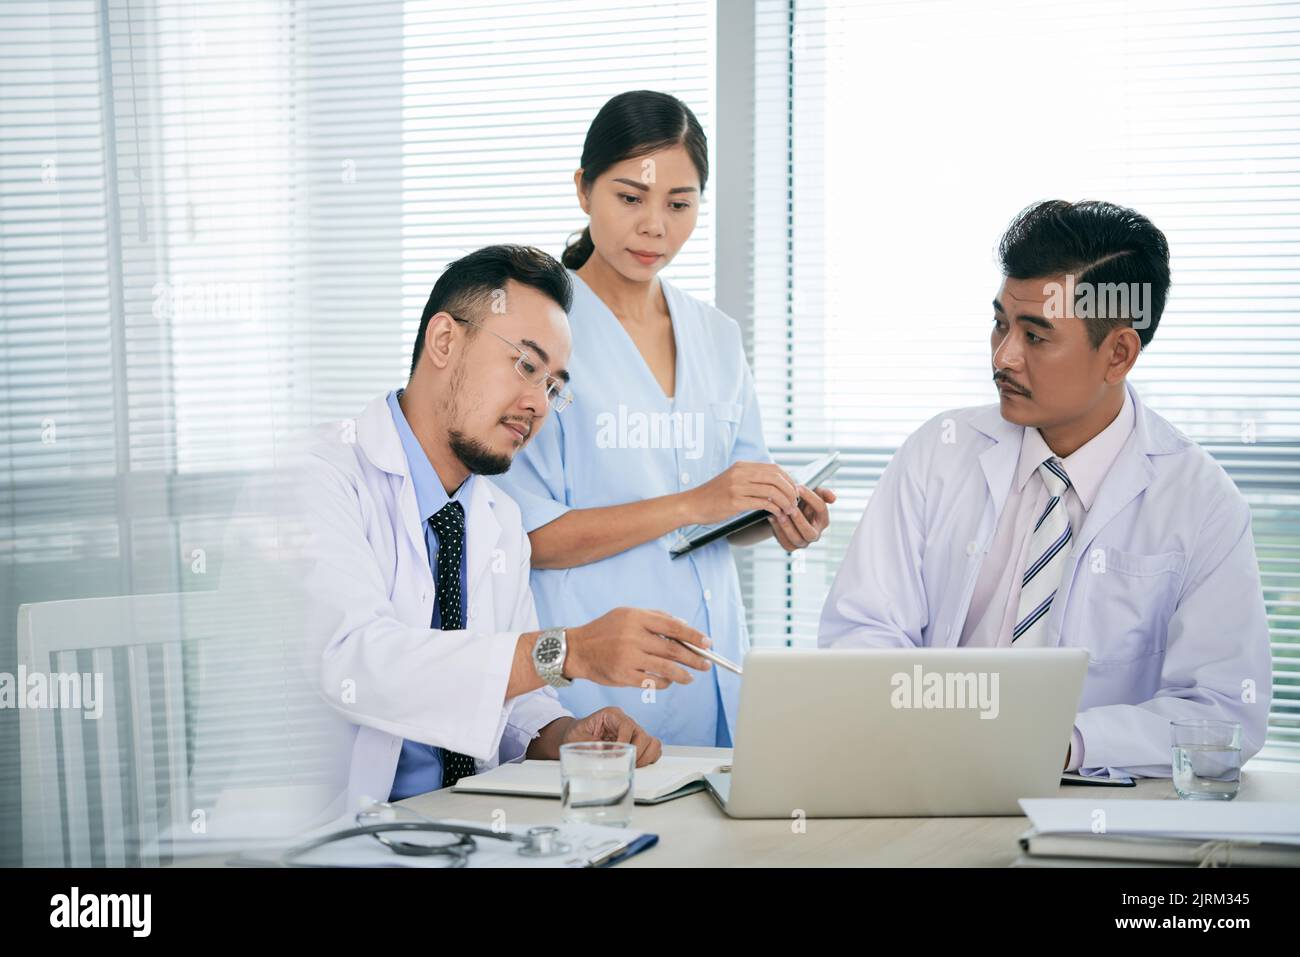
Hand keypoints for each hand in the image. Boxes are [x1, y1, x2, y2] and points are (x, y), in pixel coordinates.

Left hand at [564, 707, 662, 766]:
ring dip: (645, 756)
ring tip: (632, 765)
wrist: (575, 735)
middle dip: (637, 752)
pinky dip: (649, 758)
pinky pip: (653, 749)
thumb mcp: (578, 738)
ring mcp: (633, 731)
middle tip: (626, 762)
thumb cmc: (576, 734)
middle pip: (643, 734)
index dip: (624, 741)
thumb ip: (591, 747)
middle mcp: (625, 721)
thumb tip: (606, 756)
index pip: (626, 725)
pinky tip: (636, 764)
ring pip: (652, 742)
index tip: (615, 753)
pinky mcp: (637, 742)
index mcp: (611, 715)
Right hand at [565, 607, 711, 688]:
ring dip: (683, 674)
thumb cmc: (605, 630)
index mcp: (636, 618)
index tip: (708, 644)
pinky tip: (669, 681)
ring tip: (691, 677)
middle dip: (694, 658)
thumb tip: (683, 627)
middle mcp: (633, 636)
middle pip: (673, 650)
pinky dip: (665, 683)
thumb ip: (655, 617)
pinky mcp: (623, 675)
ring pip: (666, 668)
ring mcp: (628, 657)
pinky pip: (652, 682)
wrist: (577, 649)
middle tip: (706, 664)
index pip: (673, 627)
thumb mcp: (627, 614)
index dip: (694, 636)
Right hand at [686, 460, 799, 525]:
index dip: (788, 479)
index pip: (773, 468)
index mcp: (741, 466)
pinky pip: (762, 503)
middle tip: (795, 502)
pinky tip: (777, 514)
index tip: (794, 490)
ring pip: (771, 490)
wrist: (692, 504)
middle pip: (775, 477)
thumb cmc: (713, 496)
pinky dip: (774, 508)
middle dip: (790, 490)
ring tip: (789, 510)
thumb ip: (750, 479)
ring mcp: (737, 487)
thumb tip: (774, 485)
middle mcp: (740, 473)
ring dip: (785, 501)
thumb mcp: (732, 480)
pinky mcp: (734, 501)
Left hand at [768, 485, 835, 551]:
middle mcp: (815, 534)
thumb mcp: (812, 493)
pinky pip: (784, 541)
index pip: (821, 508)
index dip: (810, 497)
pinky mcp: (790, 546)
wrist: (785, 512)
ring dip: (787, 526)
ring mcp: (803, 542)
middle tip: (790, 508)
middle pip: (810, 532)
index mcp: (823, 520)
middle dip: (800, 520)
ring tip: (779, 513)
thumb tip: (833, 498)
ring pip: (796, 539)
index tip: (798, 488)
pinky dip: (777, 530)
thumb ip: (823, 493)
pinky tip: (772, 517)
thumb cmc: (801, 502)